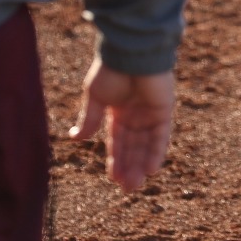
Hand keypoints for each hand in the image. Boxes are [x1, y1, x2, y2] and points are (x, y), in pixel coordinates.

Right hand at [67, 59, 175, 191]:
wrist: (129, 51)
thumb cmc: (110, 70)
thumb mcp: (95, 97)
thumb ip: (90, 119)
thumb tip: (76, 138)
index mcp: (118, 110)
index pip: (118, 141)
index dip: (116, 160)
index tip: (114, 179)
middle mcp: (136, 114)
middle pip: (133, 147)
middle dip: (130, 167)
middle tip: (129, 189)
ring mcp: (151, 112)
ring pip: (147, 144)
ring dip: (142, 164)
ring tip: (137, 184)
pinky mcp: (164, 109)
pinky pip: (161, 135)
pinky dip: (157, 151)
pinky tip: (152, 169)